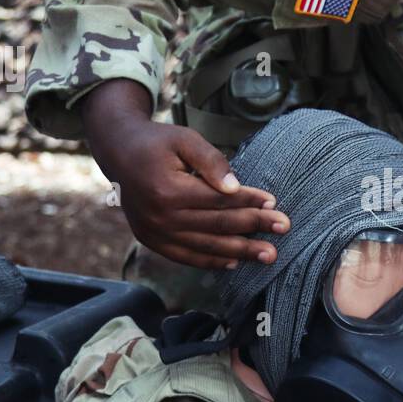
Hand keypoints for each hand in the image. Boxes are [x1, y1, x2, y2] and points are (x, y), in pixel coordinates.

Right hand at [82, 80, 290, 269]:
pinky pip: (185, 256)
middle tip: (284, 228)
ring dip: (239, 252)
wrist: (118, 153)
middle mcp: (160, 216)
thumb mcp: (184, 139)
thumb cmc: (157, 142)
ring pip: (205, 246)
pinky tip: (233, 262)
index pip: (219, 200)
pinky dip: (210, 260)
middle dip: (254, 227)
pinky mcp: (150, 240)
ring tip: (268, 255)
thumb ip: (211, 160)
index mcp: (168, 190)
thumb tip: (235, 187)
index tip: (274, 203)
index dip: (249, 201)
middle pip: (217, 226)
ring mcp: (154, 232)